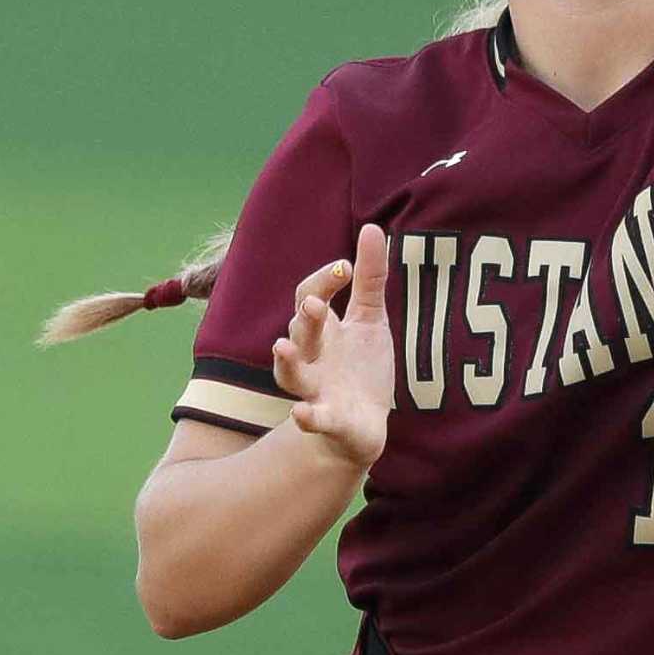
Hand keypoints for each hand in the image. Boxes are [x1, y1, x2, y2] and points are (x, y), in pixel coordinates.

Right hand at [272, 223, 393, 470]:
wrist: (363, 426)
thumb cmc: (361, 368)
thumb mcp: (370, 320)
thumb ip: (370, 278)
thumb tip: (372, 228)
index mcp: (322, 330)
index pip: (308, 297)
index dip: (322, 280)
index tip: (345, 267)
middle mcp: (311, 357)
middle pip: (298, 332)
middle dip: (305, 317)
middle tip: (314, 303)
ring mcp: (316, 390)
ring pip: (291, 375)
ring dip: (287, 361)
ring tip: (281, 347)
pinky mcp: (329, 422)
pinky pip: (313, 420)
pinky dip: (307, 418)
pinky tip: (301, 414)